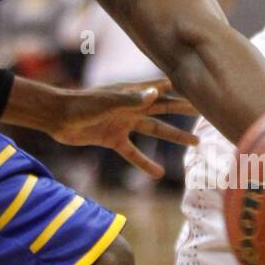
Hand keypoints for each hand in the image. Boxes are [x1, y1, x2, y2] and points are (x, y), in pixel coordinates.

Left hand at [38, 81, 197, 178]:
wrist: (57, 117)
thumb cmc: (82, 104)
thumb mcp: (108, 101)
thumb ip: (132, 98)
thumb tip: (158, 91)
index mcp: (133, 93)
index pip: (163, 90)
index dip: (182, 91)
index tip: (202, 91)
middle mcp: (132, 107)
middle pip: (164, 109)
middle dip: (185, 113)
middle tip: (207, 115)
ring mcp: (124, 123)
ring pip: (154, 130)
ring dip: (173, 137)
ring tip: (195, 144)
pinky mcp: (113, 139)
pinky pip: (133, 152)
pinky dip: (144, 163)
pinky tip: (158, 174)